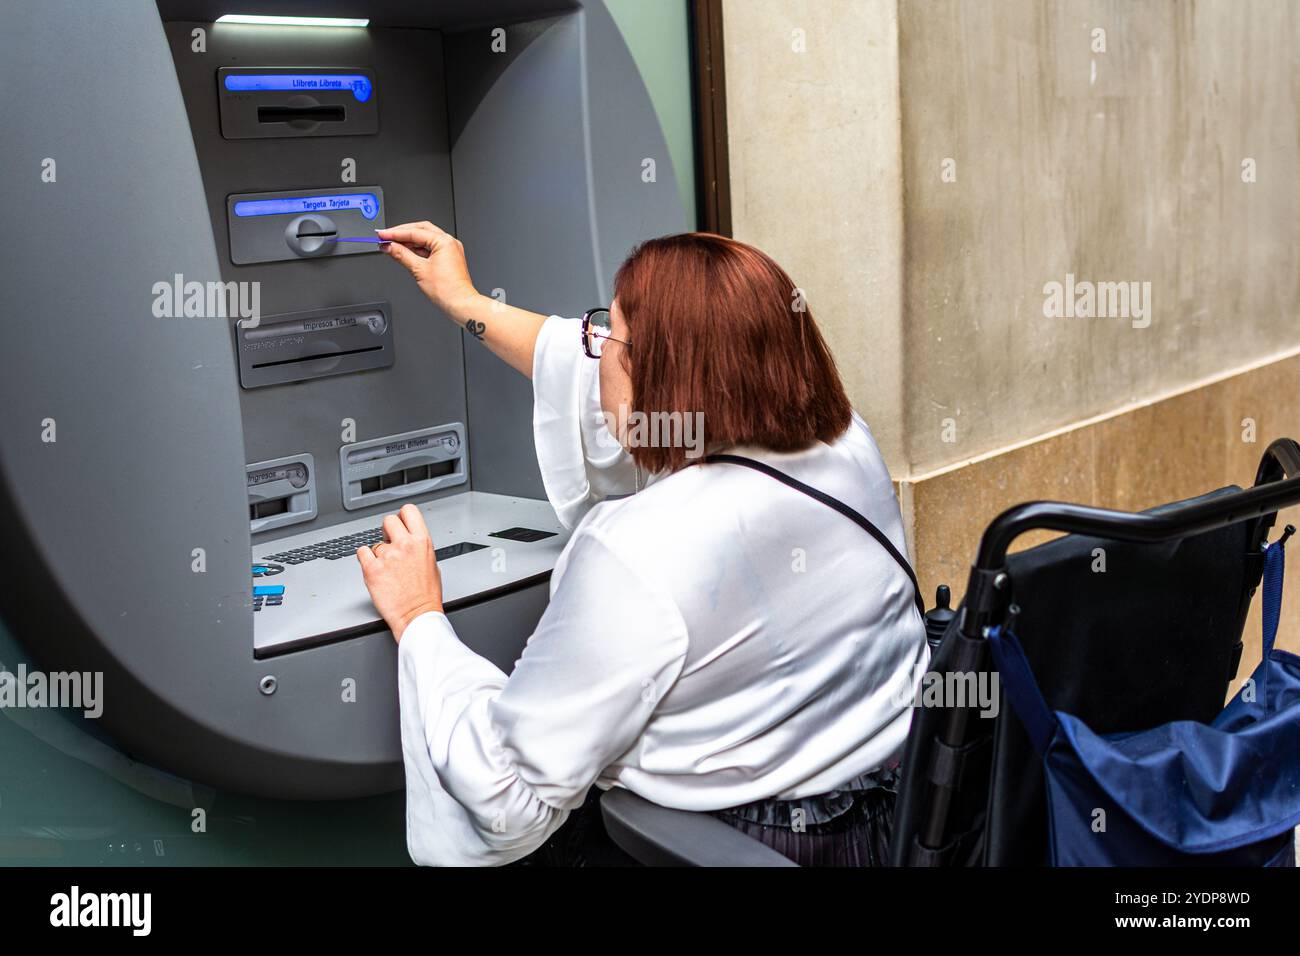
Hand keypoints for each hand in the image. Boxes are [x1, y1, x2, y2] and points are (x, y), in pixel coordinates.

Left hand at [356, 504, 443, 641]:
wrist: (417, 616)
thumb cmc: (426, 596)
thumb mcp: (432, 563)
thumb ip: (419, 547)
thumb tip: (410, 539)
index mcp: (422, 542)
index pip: (408, 511)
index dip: (402, 516)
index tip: (400, 523)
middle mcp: (405, 545)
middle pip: (388, 520)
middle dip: (387, 531)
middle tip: (390, 543)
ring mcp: (387, 556)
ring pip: (375, 543)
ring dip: (378, 553)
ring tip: (387, 569)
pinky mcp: (372, 569)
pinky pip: (362, 552)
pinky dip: (365, 559)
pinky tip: (374, 568)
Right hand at [376, 220, 481, 318]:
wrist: (460, 304)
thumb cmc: (447, 290)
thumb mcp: (419, 269)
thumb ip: (401, 255)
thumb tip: (389, 247)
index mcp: (444, 241)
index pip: (415, 232)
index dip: (395, 233)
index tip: (382, 235)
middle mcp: (449, 242)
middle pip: (420, 230)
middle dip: (402, 233)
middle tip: (386, 237)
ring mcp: (449, 249)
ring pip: (425, 239)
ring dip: (408, 241)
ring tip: (392, 245)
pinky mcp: (448, 258)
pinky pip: (430, 248)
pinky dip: (417, 249)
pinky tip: (405, 252)